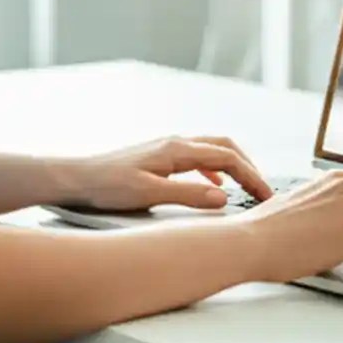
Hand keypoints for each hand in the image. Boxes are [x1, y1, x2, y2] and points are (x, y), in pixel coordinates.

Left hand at [63, 136, 272, 211]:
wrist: (76, 178)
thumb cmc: (107, 186)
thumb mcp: (150, 194)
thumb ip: (189, 196)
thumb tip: (224, 199)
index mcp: (177, 149)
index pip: (228, 158)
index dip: (252, 177)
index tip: (266, 196)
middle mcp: (175, 143)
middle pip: (225, 147)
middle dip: (248, 168)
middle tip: (263, 191)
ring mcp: (167, 148)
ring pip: (212, 151)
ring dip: (233, 167)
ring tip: (246, 189)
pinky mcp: (159, 157)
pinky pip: (197, 158)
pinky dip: (214, 170)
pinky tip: (213, 187)